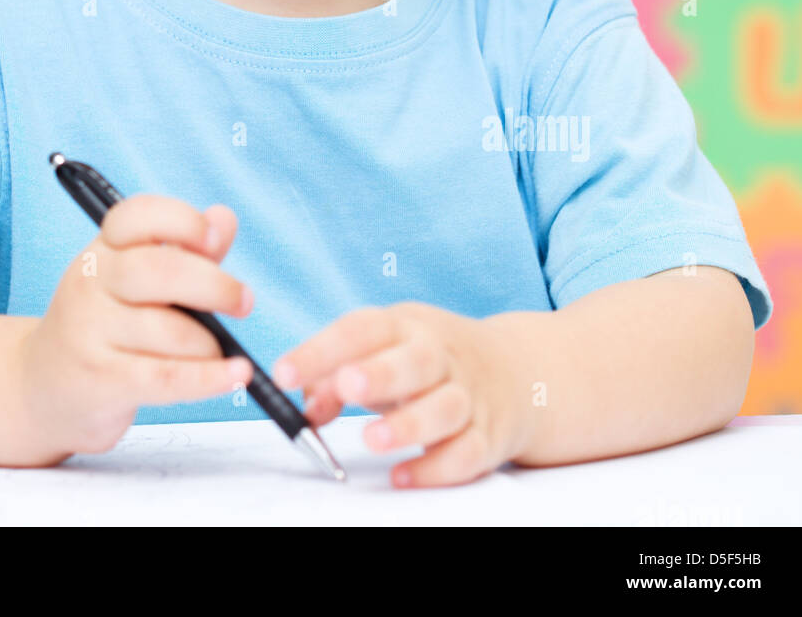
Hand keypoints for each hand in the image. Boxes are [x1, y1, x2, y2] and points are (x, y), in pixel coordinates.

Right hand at [16, 195, 254, 461]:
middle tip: (244, 301)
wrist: (40, 387)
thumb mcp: (136, 280)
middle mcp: (91, 282)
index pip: (136, 216)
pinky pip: (166, 377)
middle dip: (214, 285)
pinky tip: (236, 374)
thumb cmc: (105, 325)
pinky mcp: (100, 379)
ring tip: (219, 352)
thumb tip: (223, 218)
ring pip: (170, 330)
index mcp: (103, 249)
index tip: (213, 238)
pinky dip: (209, 378)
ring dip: (210, 343)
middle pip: (160, 270)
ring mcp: (90, 331)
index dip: (181, 220)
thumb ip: (186, 251)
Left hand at [272, 303, 530, 487]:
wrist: (518, 372)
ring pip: (446, 407)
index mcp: (407, 326)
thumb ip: (337, 378)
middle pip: (415, 360)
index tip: (283, 373)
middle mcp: (441, 355)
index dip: (321, 349)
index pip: (363, 328)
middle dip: (379, 372)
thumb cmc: (428, 361)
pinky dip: (436, 468)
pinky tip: (402, 476)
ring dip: (409, 424)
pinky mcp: (488, 435)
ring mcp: (469, 394)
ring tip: (371, 439)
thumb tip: (307, 409)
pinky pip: (467, 454)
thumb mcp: (384, 350)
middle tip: (345, 386)